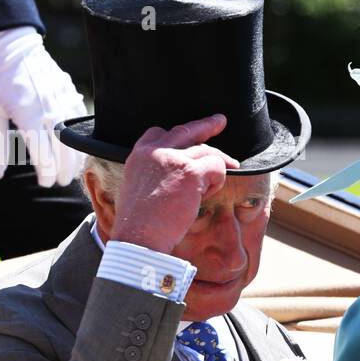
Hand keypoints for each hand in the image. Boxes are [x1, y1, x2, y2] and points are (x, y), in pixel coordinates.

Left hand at [0, 26, 87, 186]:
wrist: (14, 48)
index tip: (44, 183)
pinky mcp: (71, 95)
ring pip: (75, 139)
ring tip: (70, 173)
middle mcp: (49, 110)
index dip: (45, 173)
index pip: (42, 155)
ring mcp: (63, 101)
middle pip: (62, 151)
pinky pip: (80, 124)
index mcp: (27, 115)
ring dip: (75, 159)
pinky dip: (80, 141)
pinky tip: (77, 152)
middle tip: (58, 182)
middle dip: (62, 171)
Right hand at [111, 114, 237, 254]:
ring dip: (215, 170)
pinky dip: (217, 182)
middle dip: (206, 125)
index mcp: (139, 155)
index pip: (160, 132)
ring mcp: (173, 158)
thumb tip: (181, 175)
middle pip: (186, 131)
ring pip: (207, 153)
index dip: (180, 133)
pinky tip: (205, 196)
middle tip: (220, 121)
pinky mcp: (190, 171)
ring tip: (211, 189)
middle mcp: (154, 151)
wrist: (139, 238)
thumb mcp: (140, 189)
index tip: (192, 130)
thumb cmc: (140, 224)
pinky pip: (217, 168)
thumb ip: (155, 175)